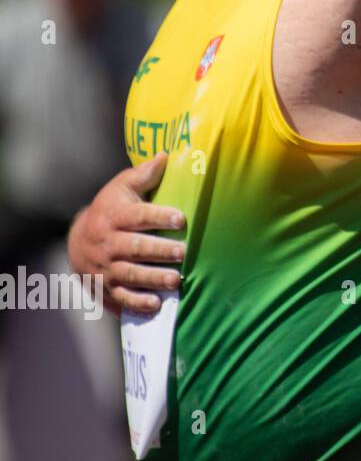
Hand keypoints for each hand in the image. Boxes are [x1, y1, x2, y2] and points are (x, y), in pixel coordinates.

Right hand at [67, 153, 185, 315]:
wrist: (78, 240)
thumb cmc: (110, 208)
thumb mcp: (121, 187)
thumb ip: (144, 175)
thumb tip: (166, 156)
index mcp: (114, 216)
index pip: (138, 216)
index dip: (159, 217)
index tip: (181, 219)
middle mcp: (108, 243)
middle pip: (134, 248)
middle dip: (159, 251)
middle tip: (183, 252)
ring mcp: (106, 268)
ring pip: (130, 275)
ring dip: (153, 278)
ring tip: (176, 279)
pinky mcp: (107, 288)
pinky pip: (122, 297)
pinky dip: (137, 303)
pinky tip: (157, 304)